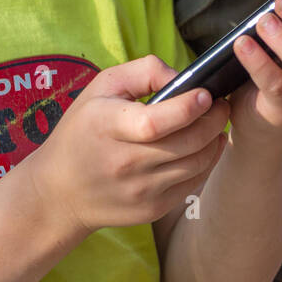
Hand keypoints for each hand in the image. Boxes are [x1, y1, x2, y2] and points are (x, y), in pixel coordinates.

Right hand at [25, 54, 229, 235]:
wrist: (60, 190)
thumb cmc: (84, 128)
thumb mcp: (101, 87)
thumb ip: (143, 72)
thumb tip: (184, 78)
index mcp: (107, 126)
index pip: (155, 122)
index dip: (187, 108)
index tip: (206, 94)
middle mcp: (123, 162)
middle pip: (185, 143)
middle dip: (213, 120)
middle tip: (221, 104)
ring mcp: (139, 190)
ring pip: (196, 164)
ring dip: (214, 140)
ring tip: (215, 123)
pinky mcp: (151, 209)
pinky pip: (192, 183)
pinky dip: (206, 162)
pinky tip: (204, 147)